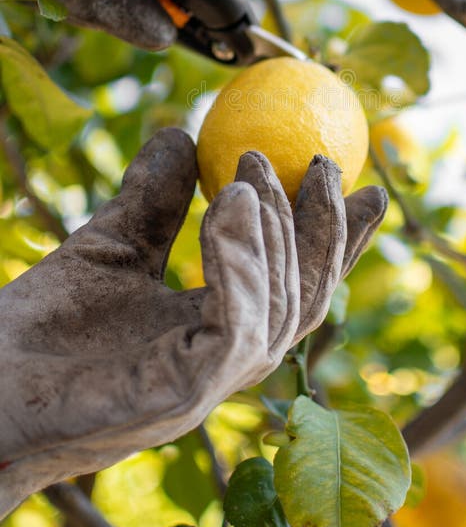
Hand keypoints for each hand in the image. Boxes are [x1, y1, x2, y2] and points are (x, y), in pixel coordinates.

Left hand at [0, 128, 386, 516]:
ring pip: (280, 308)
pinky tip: (229, 206)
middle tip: (323, 163)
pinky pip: (236, 324)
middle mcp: (224, 360)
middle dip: (326, 230)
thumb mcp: (112, 245)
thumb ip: (154, 200)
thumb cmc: (46, 328)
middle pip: (306, 297)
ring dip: (278, 231)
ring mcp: (209, 383)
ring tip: (253, 170)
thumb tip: (182, 132)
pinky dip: (243, 261)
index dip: (336, 237)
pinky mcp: (184, 394)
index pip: (294, 281)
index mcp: (217, 328)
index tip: (358, 181)